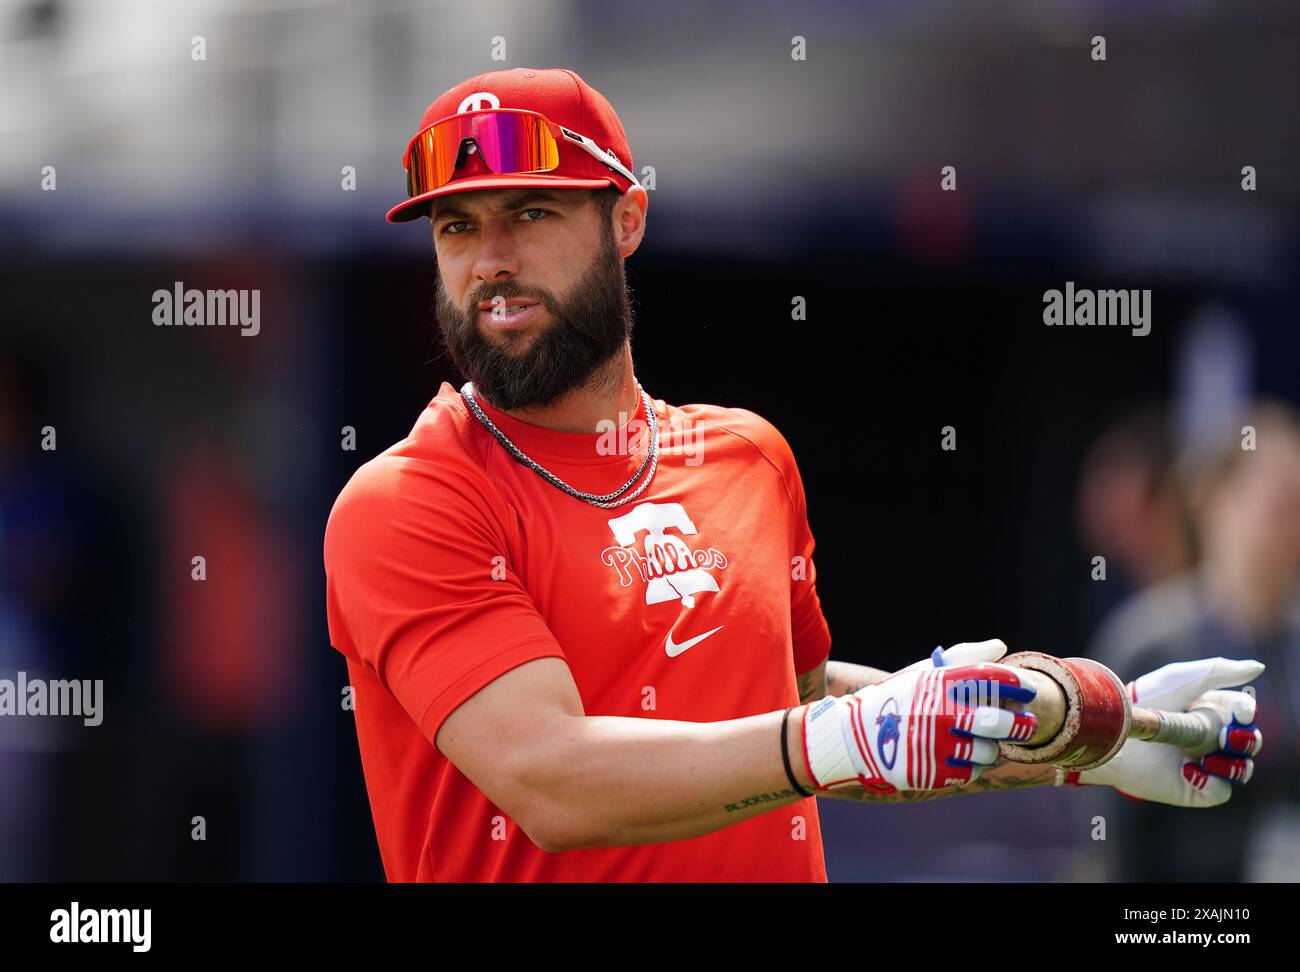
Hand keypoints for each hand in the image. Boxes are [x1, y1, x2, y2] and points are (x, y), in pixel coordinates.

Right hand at [802, 639, 1038, 794]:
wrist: (855, 737)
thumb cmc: (897, 699)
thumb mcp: (924, 673)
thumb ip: (964, 657)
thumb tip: (1000, 646)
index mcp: (937, 683)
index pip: (989, 679)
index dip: (1016, 685)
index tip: (1027, 691)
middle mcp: (938, 713)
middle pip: (998, 722)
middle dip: (1021, 724)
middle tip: (1028, 724)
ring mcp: (935, 746)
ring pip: (988, 751)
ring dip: (992, 747)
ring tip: (985, 742)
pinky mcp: (932, 774)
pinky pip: (971, 773)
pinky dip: (974, 765)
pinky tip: (965, 756)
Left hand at [1069, 657, 1264, 806]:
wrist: (1115, 733)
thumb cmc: (1146, 701)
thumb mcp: (1182, 680)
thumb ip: (1219, 672)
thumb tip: (1258, 668)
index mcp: (1208, 710)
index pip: (1244, 714)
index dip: (1246, 713)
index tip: (1239, 713)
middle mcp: (1208, 738)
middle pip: (1249, 742)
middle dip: (1245, 739)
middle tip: (1224, 736)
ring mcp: (1202, 764)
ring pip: (1242, 769)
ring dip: (1234, 764)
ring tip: (1207, 756)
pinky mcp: (1192, 788)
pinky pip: (1222, 792)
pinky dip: (1213, 783)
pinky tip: (1189, 771)